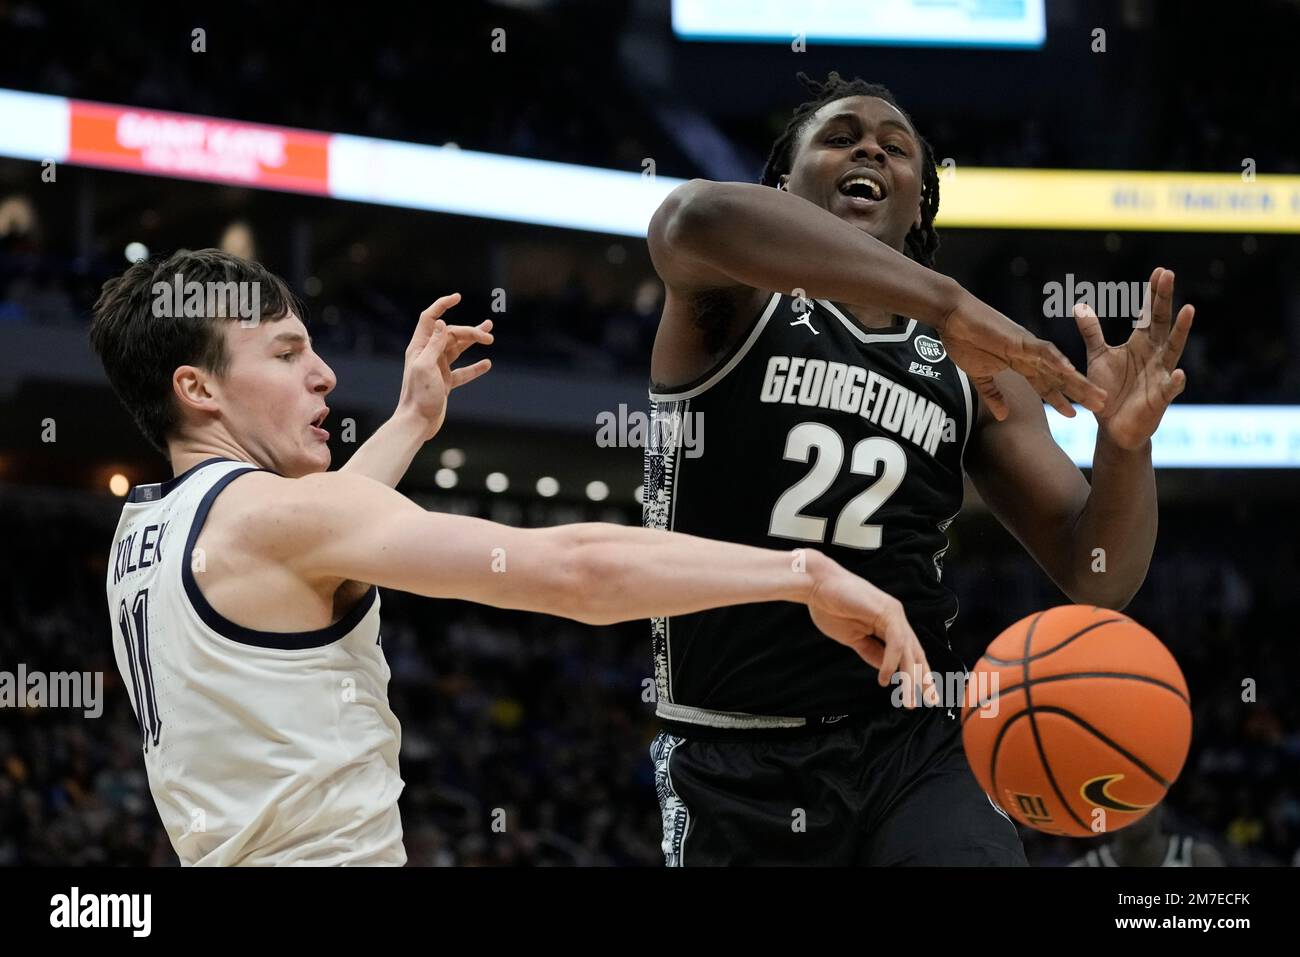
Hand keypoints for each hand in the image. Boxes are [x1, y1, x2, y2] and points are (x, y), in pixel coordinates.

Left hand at [398, 293, 492, 440]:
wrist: (417, 423)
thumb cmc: (419, 396)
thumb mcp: (425, 366)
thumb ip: (434, 344)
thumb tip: (443, 322)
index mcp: (420, 348)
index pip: (431, 319)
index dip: (442, 305)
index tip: (458, 297)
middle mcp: (428, 355)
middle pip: (451, 334)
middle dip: (470, 332)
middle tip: (489, 336)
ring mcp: (437, 369)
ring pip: (458, 349)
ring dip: (473, 342)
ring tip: (490, 335)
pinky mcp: (445, 383)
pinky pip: (462, 371)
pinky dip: (475, 368)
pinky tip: (487, 364)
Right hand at [806, 564, 939, 708]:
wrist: (816, 586)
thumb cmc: (830, 608)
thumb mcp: (853, 638)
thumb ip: (871, 652)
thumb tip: (886, 671)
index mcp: (888, 623)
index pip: (909, 652)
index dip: (916, 673)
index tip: (920, 693)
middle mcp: (896, 618)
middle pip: (916, 652)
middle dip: (923, 678)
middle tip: (929, 700)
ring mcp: (893, 613)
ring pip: (909, 650)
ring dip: (909, 677)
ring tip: (908, 699)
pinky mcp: (887, 612)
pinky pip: (896, 643)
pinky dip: (891, 662)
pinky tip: (884, 678)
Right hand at [938, 289, 1107, 420]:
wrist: (953, 318)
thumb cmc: (964, 341)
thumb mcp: (979, 376)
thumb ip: (993, 394)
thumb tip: (1003, 416)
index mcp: (1019, 363)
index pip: (1045, 384)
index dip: (1059, 400)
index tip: (1074, 416)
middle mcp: (1029, 355)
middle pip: (1059, 377)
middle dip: (1079, 392)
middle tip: (1101, 405)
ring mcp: (1027, 346)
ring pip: (1058, 366)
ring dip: (1078, 381)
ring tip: (1096, 395)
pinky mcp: (1020, 338)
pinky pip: (1042, 350)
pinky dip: (1056, 360)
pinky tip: (1071, 370)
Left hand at [1073, 267, 1192, 449]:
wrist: (1112, 426)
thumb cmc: (1108, 389)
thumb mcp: (1098, 356)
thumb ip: (1092, 332)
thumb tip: (1079, 305)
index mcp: (1140, 344)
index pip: (1148, 314)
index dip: (1153, 293)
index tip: (1159, 271)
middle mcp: (1154, 355)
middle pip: (1161, 323)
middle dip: (1164, 300)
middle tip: (1169, 275)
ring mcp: (1160, 375)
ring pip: (1173, 350)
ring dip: (1180, 330)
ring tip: (1188, 310)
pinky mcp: (1160, 398)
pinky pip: (1170, 389)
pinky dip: (1175, 382)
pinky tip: (1179, 373)